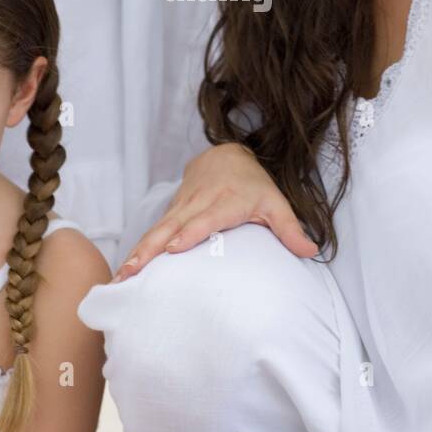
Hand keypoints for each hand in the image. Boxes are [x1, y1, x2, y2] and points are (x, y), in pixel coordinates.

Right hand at [112, 143, 317, 280]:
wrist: (226, 155)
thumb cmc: (252, 184)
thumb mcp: (275, 202)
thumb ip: (290, 228)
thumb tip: (311, 252)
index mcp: (224, 203)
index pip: (204, 219)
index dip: (189, 233)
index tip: (173, 249)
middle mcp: (197, 204)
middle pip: (170, 227)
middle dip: (149, 249)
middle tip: (130, 272)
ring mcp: (181, 206)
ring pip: (156, 230)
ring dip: (137, 252)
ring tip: (120, 277)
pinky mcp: (171, 211)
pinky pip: (153, 230)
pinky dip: (137, 248)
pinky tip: (124, 270)